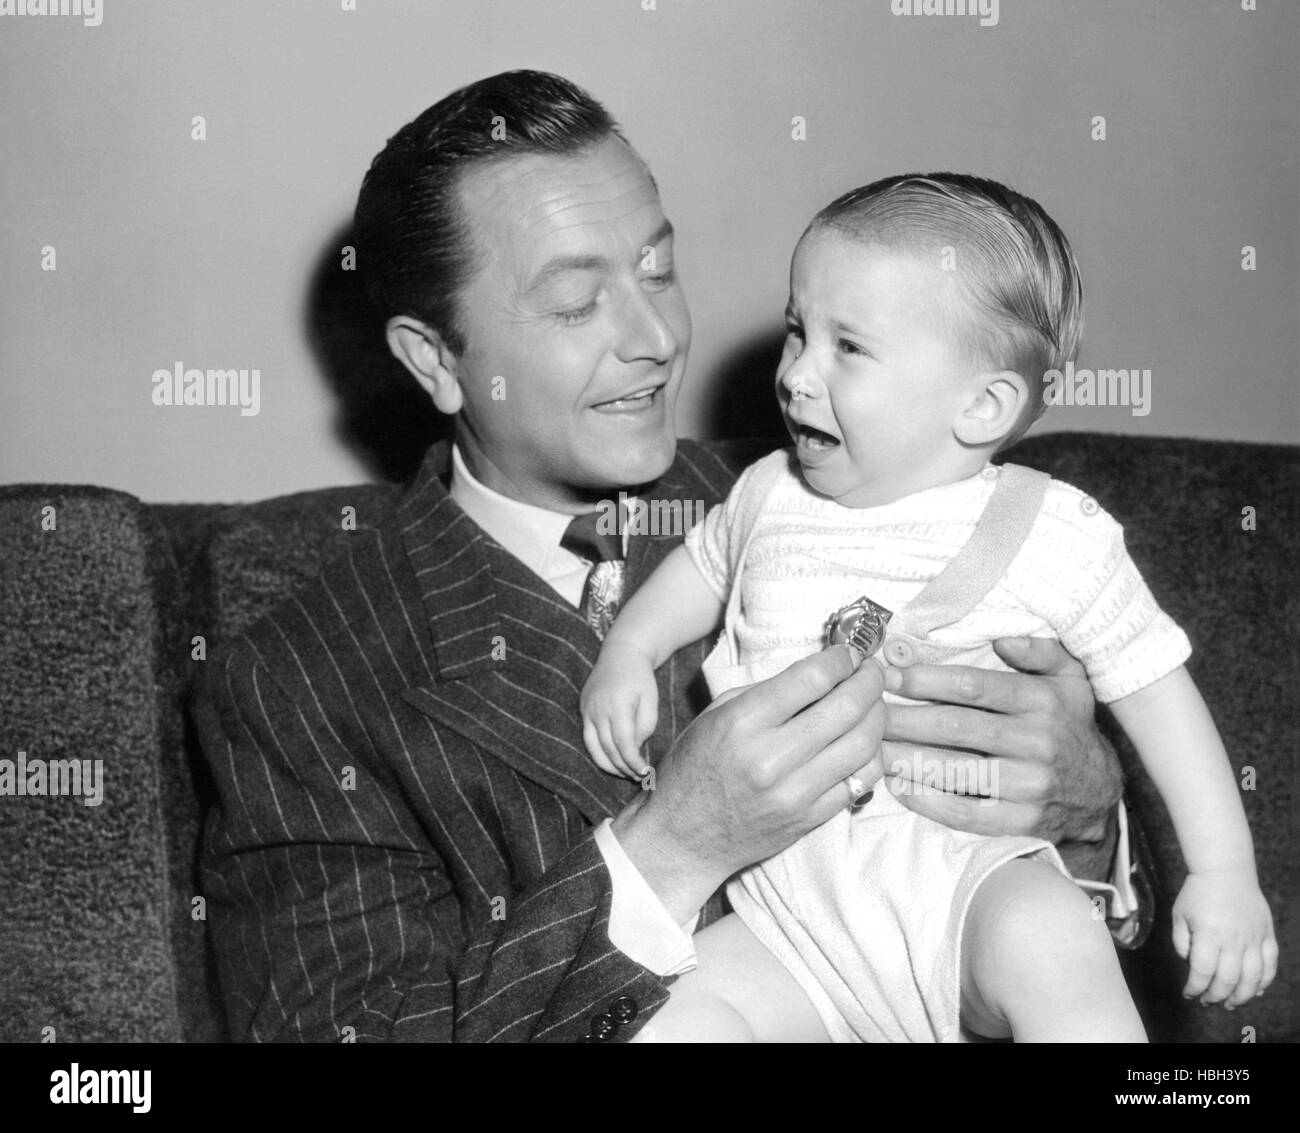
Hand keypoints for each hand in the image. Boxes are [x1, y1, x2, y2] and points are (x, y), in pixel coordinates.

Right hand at [580, 644, 657, 777]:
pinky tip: (611, 759)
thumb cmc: (641, 678)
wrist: (621, 653)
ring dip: (608, 765)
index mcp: (618, 705)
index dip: (634, 761)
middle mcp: (598, 708)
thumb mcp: (651, 700)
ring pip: (594, 747)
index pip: (624, 743)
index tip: (644, 771)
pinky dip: (598, 752)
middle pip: (608, 748)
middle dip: (623, 767)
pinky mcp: (583, 709)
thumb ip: (645, 727)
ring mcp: (587, 709)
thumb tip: (634, 749)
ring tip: (624, 773)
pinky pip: (588, 738)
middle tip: (637, 777)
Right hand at [611, 645, 885, 922]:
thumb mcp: (716, 715)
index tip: (851, 653)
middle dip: (869, 680)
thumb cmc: (695, 768)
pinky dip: (872, 756)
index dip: (842, 659)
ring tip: (873, 703)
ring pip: (862, 745)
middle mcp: (770, 759)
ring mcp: (794, 794)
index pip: (812, 679)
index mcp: (742, 723)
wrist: (682, 837)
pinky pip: (861, 782)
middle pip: (846, 708)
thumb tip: (821, 671)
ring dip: (878, 716)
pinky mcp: (809, 819)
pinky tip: (865, 742)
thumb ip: (766, 691)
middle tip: (872, 671)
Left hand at [882, 636, 1121, 845]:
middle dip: (905, 718)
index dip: (925, 680)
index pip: (973, 686)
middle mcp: (1037, 742)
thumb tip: (1001, 638)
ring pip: (956, 770)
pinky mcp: (1022, 821)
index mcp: (1041, 701)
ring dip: (907, 759)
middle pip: (956, 727)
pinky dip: (928, 802)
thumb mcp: (1069, 679)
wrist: (1099, 793)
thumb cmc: (1068, 725)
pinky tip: (898, 786)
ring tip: (872, 748)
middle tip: (867, 712)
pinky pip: (967, 813)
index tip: (888, 675)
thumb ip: (1039, 650)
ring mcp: (1030, 785)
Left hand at [1172, 871, 1277, 1006]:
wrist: (1225, 872)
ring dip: (1242, 996)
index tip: (1189, 994)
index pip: (1203, 972)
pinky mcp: (1267, 935)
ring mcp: (1254, 938)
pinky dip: (1264, 982)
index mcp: (1208, 935)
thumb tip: (1191, 965)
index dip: (1195, 988)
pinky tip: (1255, 991)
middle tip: (1208, 1002)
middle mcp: (1233, 940)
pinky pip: (1270, 965)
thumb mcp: (1179, 915)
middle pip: (1228, 980)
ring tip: (1230, 1004)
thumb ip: (1181, 943)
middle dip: (1216, 996)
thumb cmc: (1197, 893)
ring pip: (1253, 978)